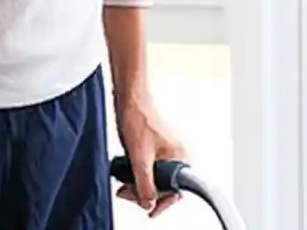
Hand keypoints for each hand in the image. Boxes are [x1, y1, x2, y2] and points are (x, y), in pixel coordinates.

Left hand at [115, 93, 187, 217]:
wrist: (129, 97)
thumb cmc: (138, 118)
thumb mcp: (139, 158)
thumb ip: (144, 183)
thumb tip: (148, 203)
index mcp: (181, 158)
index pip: (175, 191)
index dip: (161, 202)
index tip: (149, 210)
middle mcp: (178, 155)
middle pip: (164, 184)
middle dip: (145, 192)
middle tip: (127, 194)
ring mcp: (167, 150)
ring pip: (156, 176)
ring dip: (140, 183)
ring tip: (125, 185)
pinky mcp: (156, 146)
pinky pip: (150, 166)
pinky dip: (138, 172)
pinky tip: (127, 172)